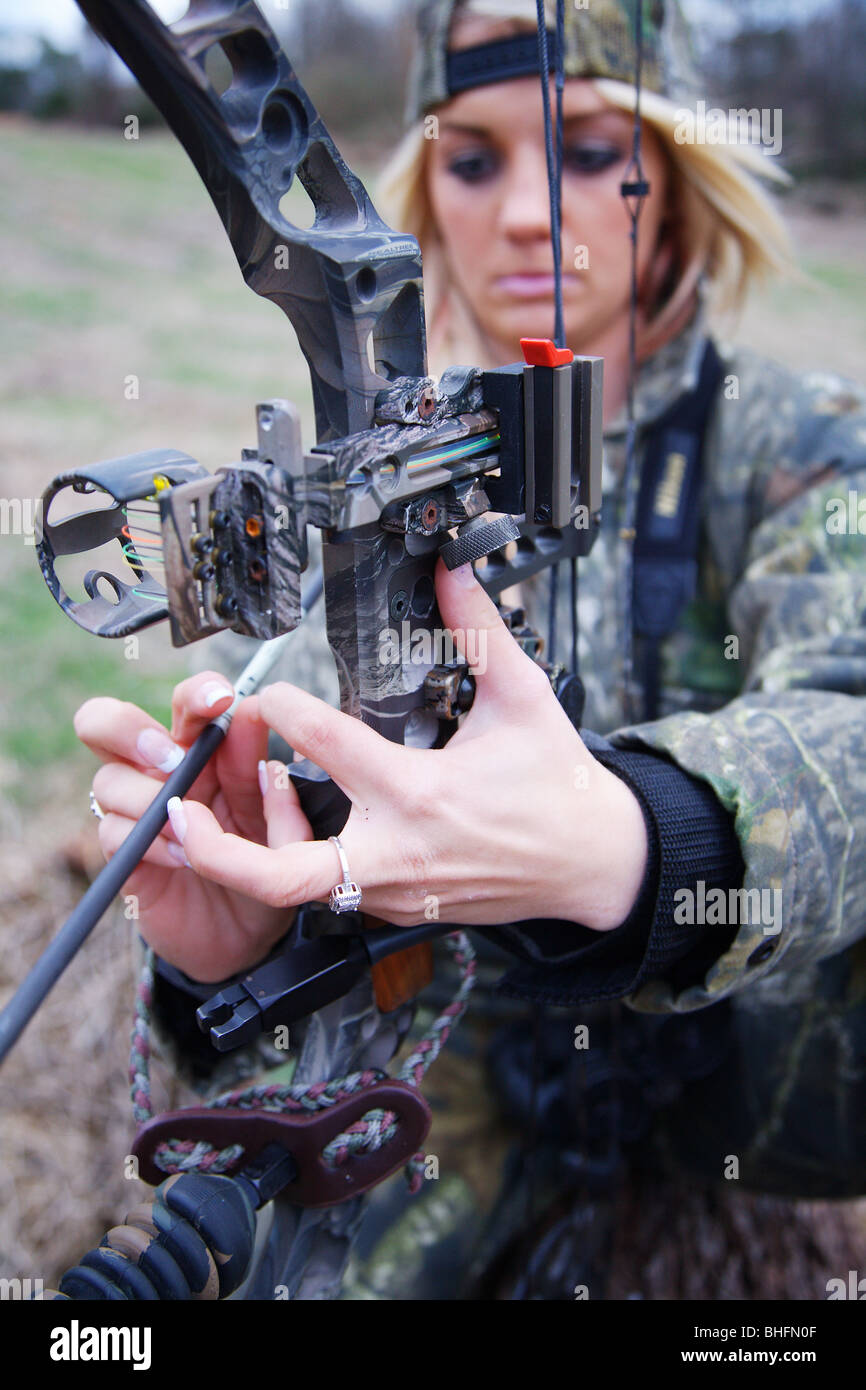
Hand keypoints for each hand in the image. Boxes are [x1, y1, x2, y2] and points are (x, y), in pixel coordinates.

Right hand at [74, 675, 314, 980]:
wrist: (250, 932)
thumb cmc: (265, 866)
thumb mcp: (285, 829)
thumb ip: (277, 794)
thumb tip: (269, 755)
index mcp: (204, 753)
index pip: (187, 704)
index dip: (197, 693)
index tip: (223, 700)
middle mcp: (161, 774)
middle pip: (107, 722)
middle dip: (132, 730)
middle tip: (171, 757)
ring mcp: (137, 813)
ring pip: (108, 781)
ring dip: (148, 799)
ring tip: (192, 828)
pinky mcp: (124, 857)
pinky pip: (113, 832)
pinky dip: (148, 842)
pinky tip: (183, 857)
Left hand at [162, 561, 647, 954]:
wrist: (592, 862)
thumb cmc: (557, 785)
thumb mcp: (522, 697)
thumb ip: (481, 629)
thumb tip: (456, 569)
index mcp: (419, 793)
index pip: (326, 745)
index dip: (282, 709)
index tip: (265, 690)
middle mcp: (397, 851)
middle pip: (281, 873)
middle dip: (215, 850)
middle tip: (176, 814)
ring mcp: (395, 891)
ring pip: (298, 888)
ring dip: (255, 848)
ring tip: (236, 802)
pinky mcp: (400, 909)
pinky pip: (334, 893)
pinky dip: (302, 862)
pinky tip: (296, 824)